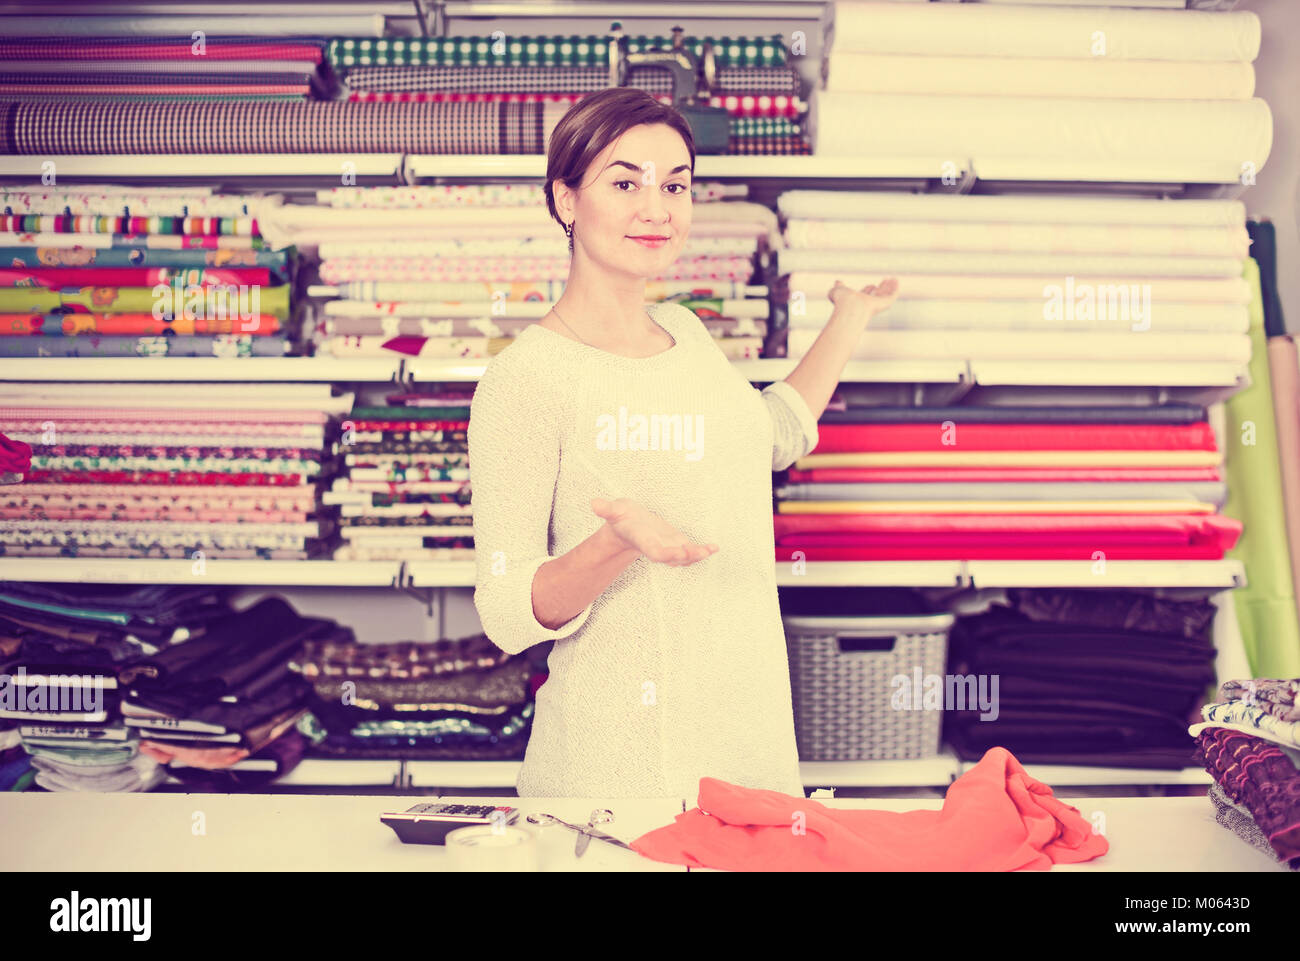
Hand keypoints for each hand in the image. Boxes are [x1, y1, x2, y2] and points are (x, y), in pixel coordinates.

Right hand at [592, 497, 718, 565]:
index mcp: (643, 541)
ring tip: (710, 549)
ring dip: (697, 555)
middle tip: (699, 552)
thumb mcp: (613, 510)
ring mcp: (668, 547)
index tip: (678, 552)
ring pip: (684, 558)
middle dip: (686, 556)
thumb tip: (594, 503)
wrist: (627, 527)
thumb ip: (606, 509)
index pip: (655, 551)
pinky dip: (702, 551)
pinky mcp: (676, 544)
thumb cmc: (621, 517)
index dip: (666, 553)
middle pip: (672, 557)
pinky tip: (714, 547)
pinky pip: (691, 552)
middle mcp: (657, 548)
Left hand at [828, 277, 899, 323]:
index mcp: (857, 301)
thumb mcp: (837, 291)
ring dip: (889, 287)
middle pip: (876, 295)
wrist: (850, 307)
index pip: (865, 295)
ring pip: (885, 295)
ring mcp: (876, 304)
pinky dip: (895, 288)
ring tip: (893, 279)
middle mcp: (867, 303)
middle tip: (885, 281)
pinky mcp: (885, 303)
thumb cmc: (841, 301)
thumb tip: (837, 282)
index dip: (868, 290)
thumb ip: (838, 287)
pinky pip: (892, 295)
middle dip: (881, 288)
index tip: (871, 286)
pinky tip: (896, 280)